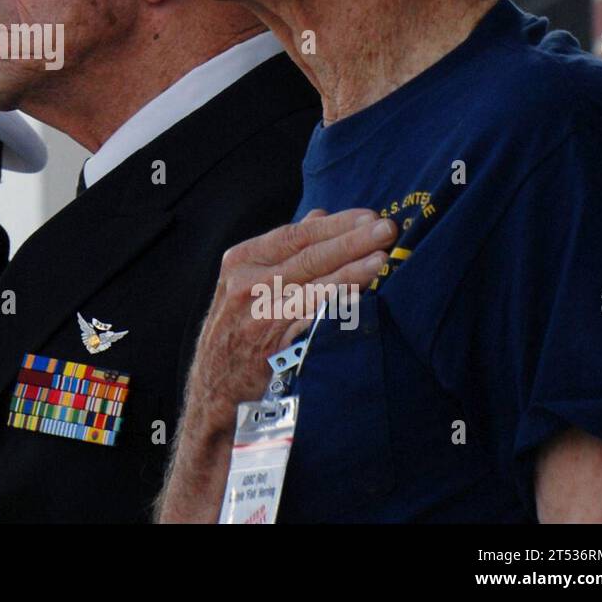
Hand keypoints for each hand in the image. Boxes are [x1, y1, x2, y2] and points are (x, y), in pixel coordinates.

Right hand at [188, 209, 396, 421]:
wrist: (213, 386)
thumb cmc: (236, 329)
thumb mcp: (246, 282)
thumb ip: (283, 249)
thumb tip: (319, 215)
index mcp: (242, 260)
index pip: (295, 234)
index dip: (336, 224)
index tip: (369, 216)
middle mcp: (248, 282)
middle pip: (309, 254)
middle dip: (352, 239)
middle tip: (387, 228)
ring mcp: (260, 312)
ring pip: (314, 284)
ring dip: (353, 269)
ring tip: (383, 257)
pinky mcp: (274, 343)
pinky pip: (314, 318)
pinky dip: (339, 304)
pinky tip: (362, 295)